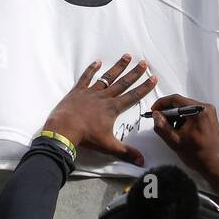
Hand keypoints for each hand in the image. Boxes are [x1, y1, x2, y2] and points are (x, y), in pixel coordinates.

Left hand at [42, 55, 157, 165]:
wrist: (64, 129)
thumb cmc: (86, 137)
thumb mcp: (108, 146)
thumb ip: (126, 152)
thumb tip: (142, 161)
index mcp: (113, 108)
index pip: (133, 96)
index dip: (144, 88)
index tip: (153, 78)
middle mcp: (104, 97)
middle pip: (123, 83)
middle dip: (134, 73)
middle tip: (144, 63)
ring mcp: (90, 92)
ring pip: (107, 77)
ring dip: (118, 67)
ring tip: (127, 56)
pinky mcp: (78, 91)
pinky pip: (86, 77)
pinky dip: (91, 69)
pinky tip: (97, 62)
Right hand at [150, 94, 218, 193]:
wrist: (216, 165)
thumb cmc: (197, 155)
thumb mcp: (175, 141)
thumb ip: (162, 127)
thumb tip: (155, 115)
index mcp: (198, 111)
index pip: (175, 99)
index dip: (161, 104)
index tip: (153, 112)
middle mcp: (205, 107)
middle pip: (181, 103)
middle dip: (168, 112)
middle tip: (160, 122)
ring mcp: (209, 112)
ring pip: (186, 109)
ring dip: (176, 116)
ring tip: (171, 130)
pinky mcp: (209, 118)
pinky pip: (192, 113)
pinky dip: (184, 119)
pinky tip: (180, 131)